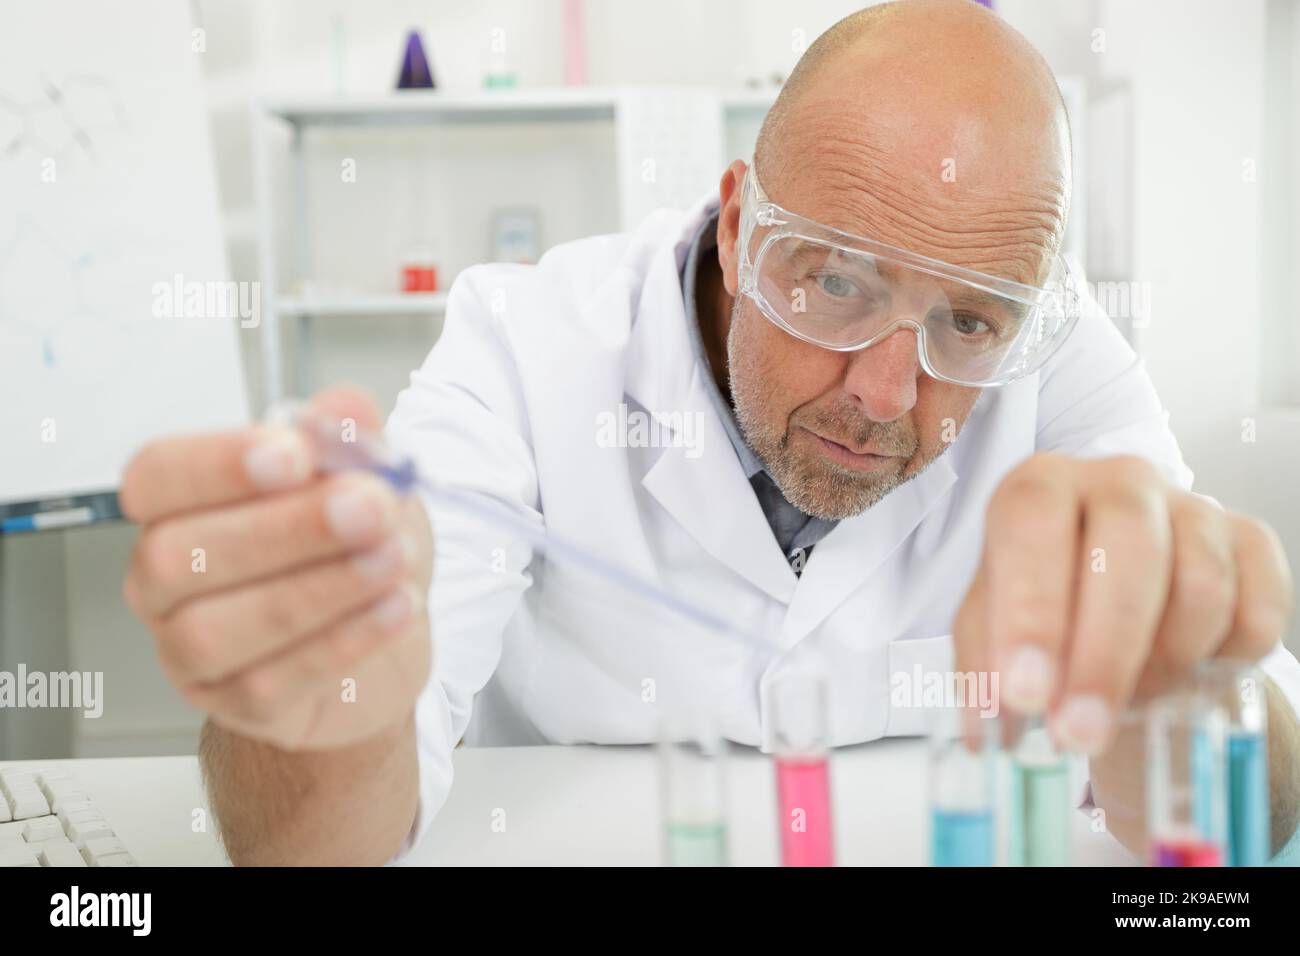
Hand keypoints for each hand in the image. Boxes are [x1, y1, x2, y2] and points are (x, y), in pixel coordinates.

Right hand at [121, 387, 432, 750]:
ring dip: (316, 590)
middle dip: (284, 529)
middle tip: (368, 508)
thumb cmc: (356, 550)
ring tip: (390, 561)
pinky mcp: (238, 705)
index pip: (158, 477)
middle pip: (179, 555)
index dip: (216, 465)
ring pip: (218, 629)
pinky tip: (394, 608)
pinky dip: (342, 641)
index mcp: (182, 506)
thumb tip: (345, 410)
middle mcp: (166, 579)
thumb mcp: (368, 479)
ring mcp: (191, 650)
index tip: (293, 454)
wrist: (388, 635)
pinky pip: (271, 681)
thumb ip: (350, 441)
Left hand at [954, 453, 1292, 754]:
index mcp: (1040, 486)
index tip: (1026, 693)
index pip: (1031, 523)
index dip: (1031, 611)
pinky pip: (1254, 615)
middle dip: (1103, 655)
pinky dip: (1221, 661)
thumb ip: (984, 670)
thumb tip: (990, 731)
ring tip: (1127, 699)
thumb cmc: (1047, 610)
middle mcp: (1119, 482)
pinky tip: (1185, 673)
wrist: (1123, 609)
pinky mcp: (1252, 544)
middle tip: (1078, 732)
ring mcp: (1195, 507)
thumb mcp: (991, 630)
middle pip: (1126, 549)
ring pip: (1199, 588)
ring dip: (1161, 665)